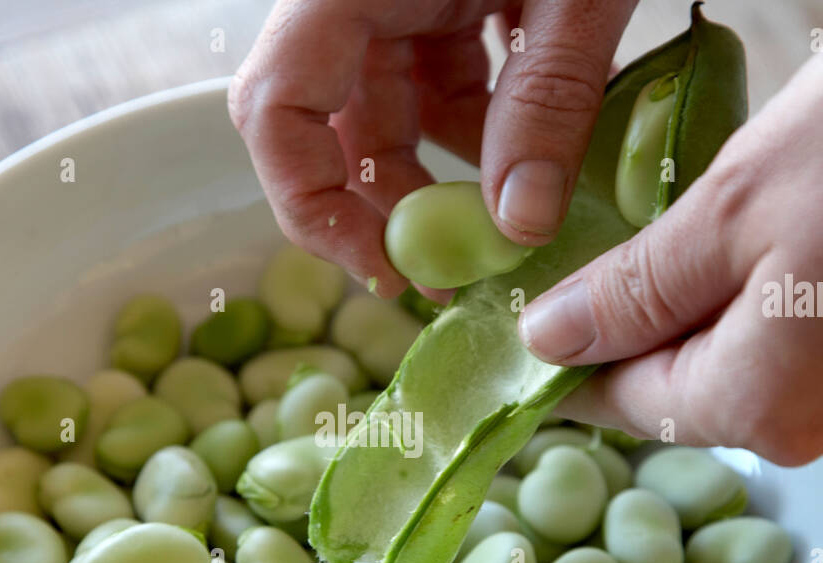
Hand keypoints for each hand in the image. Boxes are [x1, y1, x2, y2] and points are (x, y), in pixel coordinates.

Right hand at [228, 0, 636, 296]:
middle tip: (454, 275)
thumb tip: (521, 228)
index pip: (273, 109)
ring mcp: (388, 0)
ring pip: (382, 118)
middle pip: (323, 130)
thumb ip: (549, 101)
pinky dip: (474, 134)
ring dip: (437, 182)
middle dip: (384, 211)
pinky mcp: (431, 3)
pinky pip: (428, 87)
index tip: (383, 267)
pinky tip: (526, 160)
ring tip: (507, 229)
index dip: (307, 203)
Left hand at [522, 0, 822, 469]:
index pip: (638, 410)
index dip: (582, 373)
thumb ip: (636, 289)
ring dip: (764, 314)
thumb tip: (553, 340)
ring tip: (769, 228)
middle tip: (647, 255)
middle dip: (674, 332)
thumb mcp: (735, 201)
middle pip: (719, 395)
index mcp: (778, 404)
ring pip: (801, 373)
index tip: (547, 343)